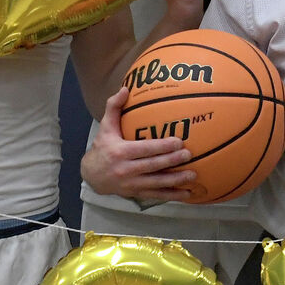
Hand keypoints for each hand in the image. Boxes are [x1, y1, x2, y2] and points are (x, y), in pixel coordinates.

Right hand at [81, 88, 195, 202]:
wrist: (91, 175)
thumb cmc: (103, 147)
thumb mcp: (105, 127)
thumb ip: (114, 107)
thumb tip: (125, 89)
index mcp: (120, 152)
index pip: (144, 149)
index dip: (161, 146)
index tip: (178, 142)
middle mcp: (126, 170)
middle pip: (152, 166)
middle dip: (172, 161)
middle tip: (189, 155)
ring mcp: (131, 184)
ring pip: (156, 183)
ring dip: (175, 180)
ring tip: (193, 175)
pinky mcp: (136, 193)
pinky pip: (156, 195)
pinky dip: (171, 196)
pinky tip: (186, 194)